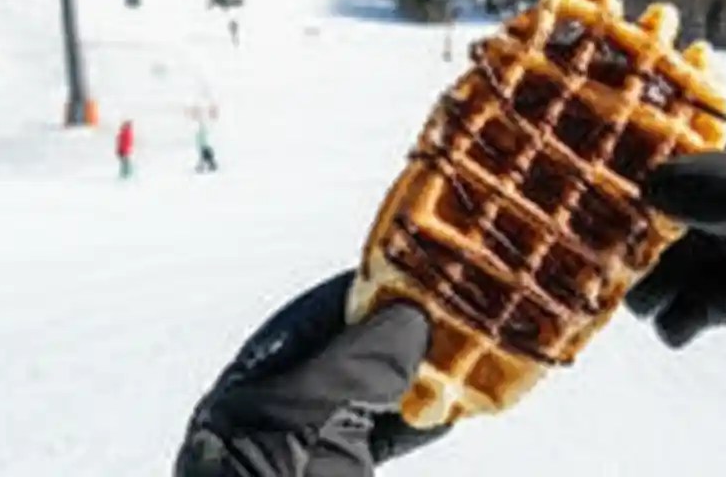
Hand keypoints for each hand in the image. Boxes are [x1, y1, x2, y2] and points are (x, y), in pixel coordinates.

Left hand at [174, 271, 450, 476]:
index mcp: (254, 381)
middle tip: (460, 305)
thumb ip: (351, 368)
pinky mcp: (338, 472)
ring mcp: (313, 444)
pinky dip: (421, 421)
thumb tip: (406, 317)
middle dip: (404, 328)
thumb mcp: (298, 426)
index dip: (369, 288)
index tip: (422, 269)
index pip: (318, 314)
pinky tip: (456, 405)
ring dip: (422, 373)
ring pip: (379, 393)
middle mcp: (283, 404)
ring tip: (471, 349)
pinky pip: (387, 437)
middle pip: (354, 349)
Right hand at [626, 116, 725, 404]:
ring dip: (646, 280)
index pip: (679, 136)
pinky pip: (685, 306)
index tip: (592, 166)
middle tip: (607, 247)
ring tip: (650, 298)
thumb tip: (649, 187)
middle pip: (657, 202)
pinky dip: (674, 318)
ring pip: (662, 260)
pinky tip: (682, 327)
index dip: (634, 149)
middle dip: (630, 226)